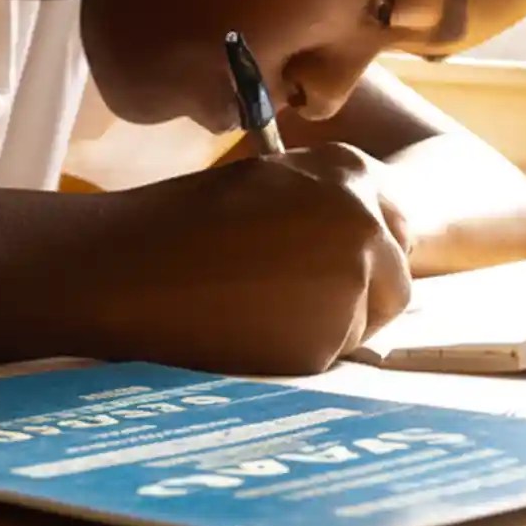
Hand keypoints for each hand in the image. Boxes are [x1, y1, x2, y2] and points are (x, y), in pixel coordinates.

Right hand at [68, 143, 411, 374]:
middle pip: (396, 277)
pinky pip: (333, 354)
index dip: (368, 251)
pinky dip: (303, 352)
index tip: (339, 266)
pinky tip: (253, 334)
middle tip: (305, 305)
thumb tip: (364, 235)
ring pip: (368, 320)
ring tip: (263, 312)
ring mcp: (354, 281)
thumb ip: (326, 201)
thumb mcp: (269, 181)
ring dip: (333, 324)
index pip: (394, 223)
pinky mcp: (331, 338)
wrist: (129, 267)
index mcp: (351, 171)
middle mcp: (366, 222)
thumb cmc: (184, 222)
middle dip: (365, 295)